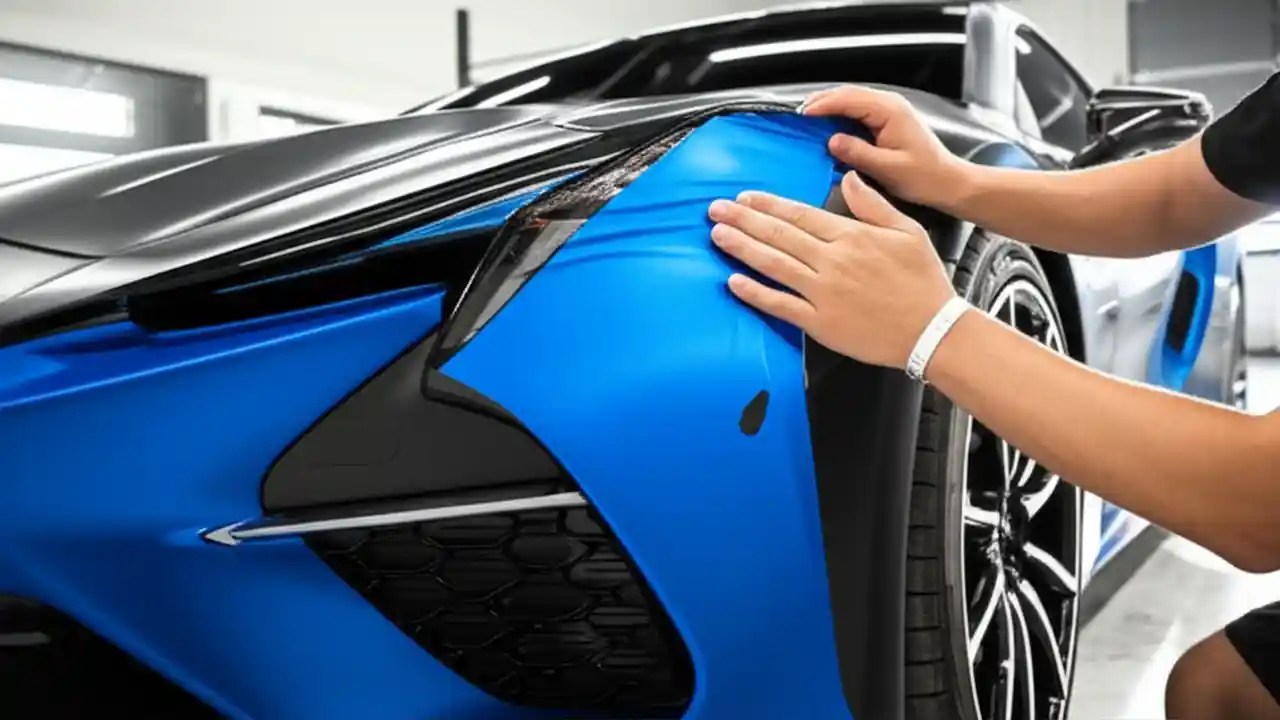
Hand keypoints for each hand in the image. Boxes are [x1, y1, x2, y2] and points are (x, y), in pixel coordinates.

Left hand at [708, 171, 958, 369]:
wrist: (933, 332)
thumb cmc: (923, 283)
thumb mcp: (907, 231)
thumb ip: (872, 204)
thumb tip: (848, 178)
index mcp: (852, 236)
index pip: (800, 214)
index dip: (768, 205)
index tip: (745, 198)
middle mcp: (833, 261)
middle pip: (779, 235)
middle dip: (744, 220)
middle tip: (716, 209)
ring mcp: (824, 293)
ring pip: (774, 264)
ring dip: (742, 248)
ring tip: (718, 235)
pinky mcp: (821, 323)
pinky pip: (781, 305)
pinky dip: (755, 293)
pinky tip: (734, 282)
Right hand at [802, 85, 969, 210]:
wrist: (946, 181)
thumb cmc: (923, 176)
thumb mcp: (888, 168)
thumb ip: (858, 153)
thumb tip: (831, 141)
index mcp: (890, 111)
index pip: (849, 99)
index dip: (823, 105)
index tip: (802, 114)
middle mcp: (889, 105)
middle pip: (847, 94)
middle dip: (821, 102)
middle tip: (797, 115)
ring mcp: (888, 110)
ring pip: (851, 100)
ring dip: (828, 107)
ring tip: (806, 118)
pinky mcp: (886, 120)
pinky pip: (857, 111)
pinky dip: (839, 115)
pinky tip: (826, 126)